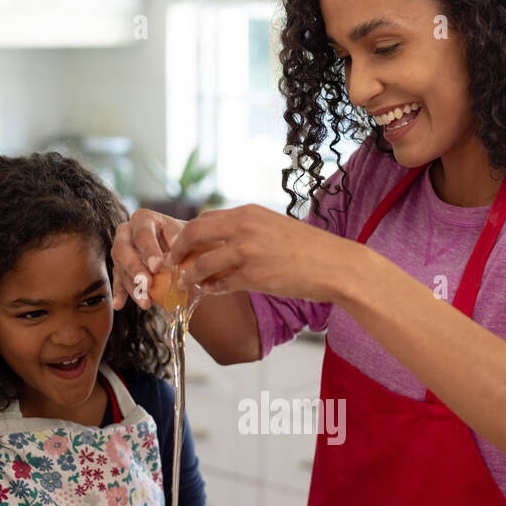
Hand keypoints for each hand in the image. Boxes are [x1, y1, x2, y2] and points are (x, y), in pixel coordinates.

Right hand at [110, 208, 185, 310]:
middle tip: (147, 284)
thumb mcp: (186, 234)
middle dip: (135, 268)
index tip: (157, 266)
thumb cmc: (184, 238)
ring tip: (146, 303)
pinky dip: (120, 294)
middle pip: (123, 249)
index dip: (149, 250)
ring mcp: (121, 250)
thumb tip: (175, 251)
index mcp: (143, 219)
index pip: (142, 234)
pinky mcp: (120, 268)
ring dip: (132, 286)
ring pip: (120, 268)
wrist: (180, 245)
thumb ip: (180, 240)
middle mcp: (127, 232)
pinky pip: (118, 281)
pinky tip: (119, 305)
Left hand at [165, 203, 348, 302]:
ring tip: (186, 284)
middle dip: (177, 250)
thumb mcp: (275, 227)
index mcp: (248, 212)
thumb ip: (249, 231)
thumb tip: (225, 242)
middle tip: (170, 264)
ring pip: (202, 263)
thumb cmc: (310, 249)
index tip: (181, 246)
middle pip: (194, 234)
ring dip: (190, 276)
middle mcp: (243, 227)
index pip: (205, 218)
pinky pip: (220, 284)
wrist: (335, 265)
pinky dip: (210, 289)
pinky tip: (209, 292)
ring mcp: (246, 252)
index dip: (189, 234)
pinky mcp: (253, 276)